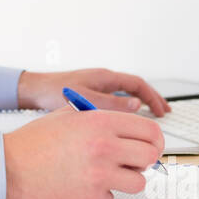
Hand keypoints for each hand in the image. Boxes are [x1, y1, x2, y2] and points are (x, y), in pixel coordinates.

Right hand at [3, 106, 163, 198]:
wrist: (7, 168)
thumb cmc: (34, 142)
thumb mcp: (68, 115)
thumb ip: (101, 118)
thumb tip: (132, 129)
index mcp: (100, 122)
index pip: (150, 130)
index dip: (154, 140)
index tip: (150, 147)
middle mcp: (104, 147)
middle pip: (150, 156)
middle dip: (143, 161)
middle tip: (130, 163)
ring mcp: (99, 175)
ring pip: (138, 182)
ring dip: (125, 181)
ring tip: (103, 175)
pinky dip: (100, 196)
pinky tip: (80, 187)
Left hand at [17, 68, 169, 115]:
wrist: (33, 90)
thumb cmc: (53, 92)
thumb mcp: (85, 100)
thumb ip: (110, 104)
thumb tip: (136, 106)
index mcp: (104, 78)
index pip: (137, 84)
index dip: (152, 97)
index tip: (161, 111)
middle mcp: (102, 80)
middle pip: (134, 88)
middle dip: (151, 99)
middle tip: (164, 113)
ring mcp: (96, 86)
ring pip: (125, 94)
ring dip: (139, 104)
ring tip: (150, 117)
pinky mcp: (89, 95)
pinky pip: (114, 100)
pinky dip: (124, 108)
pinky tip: (125, 121)